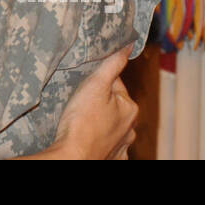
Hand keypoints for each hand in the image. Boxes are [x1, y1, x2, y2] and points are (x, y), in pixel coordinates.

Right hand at [47, 44, 139, 158]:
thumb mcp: (95, 84)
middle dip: (102, 101)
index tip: (84, 85)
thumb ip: (113, 63)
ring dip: (103, 122)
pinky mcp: (112, 159)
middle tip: (81, 102)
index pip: (116, 83)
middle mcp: (131, 128)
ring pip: (114, 126)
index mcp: (130, 108)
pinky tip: (92, 139)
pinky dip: (103, 142)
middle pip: (115, 105)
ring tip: (83, 121)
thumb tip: (129, 45)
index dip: (98, 81)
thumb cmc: (82, 121)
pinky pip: (111, 147)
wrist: (74, 157)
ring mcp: (123, 146)